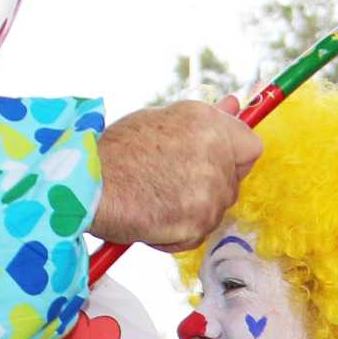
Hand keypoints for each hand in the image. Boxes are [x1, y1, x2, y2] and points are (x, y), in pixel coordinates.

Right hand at [89, 99, 260, 251]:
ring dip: (191, 212)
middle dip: (210, 188)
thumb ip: (203, 120)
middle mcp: (215, 152)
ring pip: (215, 211)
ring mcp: (210, 191)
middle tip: (171, 183)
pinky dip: (176, 233)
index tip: (219, 164)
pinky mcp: (198, 223)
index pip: (250, 147)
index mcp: (206, 122)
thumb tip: (236, 104)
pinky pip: (196, 234)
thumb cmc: (115, 152)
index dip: (234, 159)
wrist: (87, 185)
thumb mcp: (160, 122)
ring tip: (154, 198)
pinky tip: (150, 217)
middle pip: (233, 183)